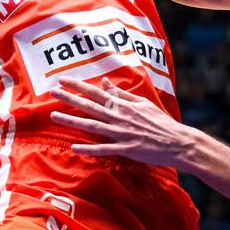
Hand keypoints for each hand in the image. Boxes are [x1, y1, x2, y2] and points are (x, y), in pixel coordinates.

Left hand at [50, 77, 194, 168]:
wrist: (177, 142)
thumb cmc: (160, 122)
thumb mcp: (142, 103)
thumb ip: (122, 94)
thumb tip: (106, 83)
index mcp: (124, 105)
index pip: (96, 93)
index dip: (79, 86)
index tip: (63, 80)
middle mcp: (119, 117)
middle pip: (90, 106)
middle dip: (70, 98)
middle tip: (53, 92)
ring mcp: (121, 134)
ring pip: (92, 125)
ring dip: (72, 120)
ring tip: (54, 116)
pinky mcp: (126, 149)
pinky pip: (104, 149)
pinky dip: (89, 148)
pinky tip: (74, 146)